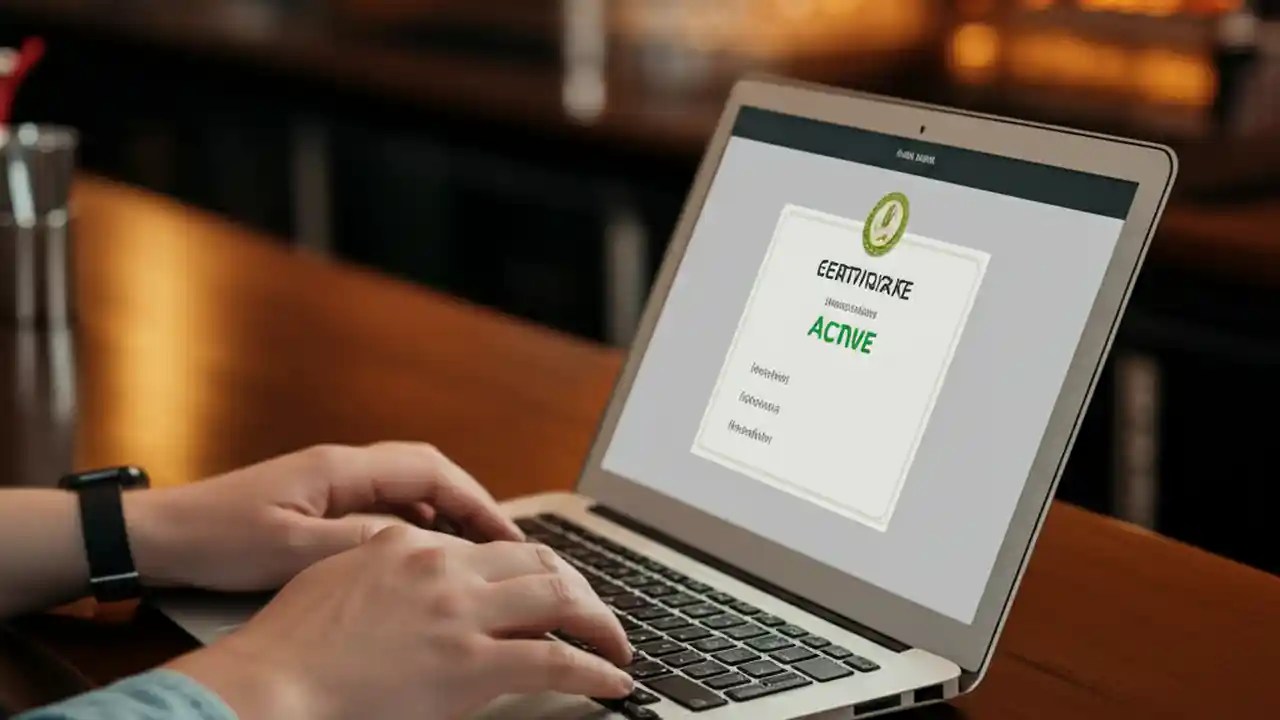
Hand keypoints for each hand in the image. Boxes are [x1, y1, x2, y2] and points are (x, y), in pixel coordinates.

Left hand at [125, 442, 523, 591]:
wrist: (160, 535)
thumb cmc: (216, 537)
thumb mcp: (290, 549)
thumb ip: (356, 544)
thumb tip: (416, 543)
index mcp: (339, 468)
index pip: (429, 470)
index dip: (475, 499)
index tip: (505, 532)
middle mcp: (341, 466)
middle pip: (427, 472)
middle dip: (470, 505)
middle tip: (502, 543)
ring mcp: (331, 482)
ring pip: (408, 488)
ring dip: (444, 515)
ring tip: (472, 553)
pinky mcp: (320, 501)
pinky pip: (384, 504)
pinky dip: (414, 524)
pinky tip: (421, 555)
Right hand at [167, 527, 634, 719]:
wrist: (270, 684)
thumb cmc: (288, 646)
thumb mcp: (333, 575)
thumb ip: (378, 559)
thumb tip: (403, 553)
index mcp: (412, 546)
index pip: (493, 549)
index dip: (530, 573)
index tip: (547, 593)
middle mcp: (445, 568)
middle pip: (540, 562)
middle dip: (578, 589)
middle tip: (593, 617)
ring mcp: (461, 614)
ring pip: (560, 598)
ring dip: (599, 623)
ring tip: (616, 646)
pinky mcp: (471, 665)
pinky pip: (555, 660)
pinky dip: (595, 670)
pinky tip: (612, 682)